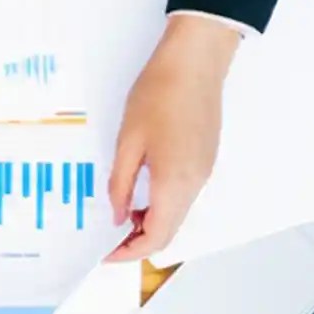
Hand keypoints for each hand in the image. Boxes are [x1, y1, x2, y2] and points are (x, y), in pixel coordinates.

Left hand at [106, 14, 239, 261]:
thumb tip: (119, 216)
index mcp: (174, 182)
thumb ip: (121, 184)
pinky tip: (143, 193)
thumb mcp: (128, 141)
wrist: (195, 60)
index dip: (130, 252)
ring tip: (123, 213)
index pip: (156, 237)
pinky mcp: (206, 160)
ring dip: (153, 223)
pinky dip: (164, 205)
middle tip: (111, 239)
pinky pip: (185, 196)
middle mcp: (195, 183)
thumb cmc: (160, 93)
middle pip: (170, 231)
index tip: (107, 253)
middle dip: (140, 242)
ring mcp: (204, 172)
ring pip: (178, 214)